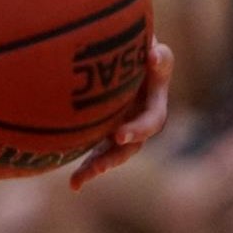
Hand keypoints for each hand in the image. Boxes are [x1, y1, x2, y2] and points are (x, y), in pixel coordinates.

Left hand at [70, 40, 173, 189]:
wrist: (121, 51)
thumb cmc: (140, 48)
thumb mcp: (154, 49)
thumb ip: (158, 56)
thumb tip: (154, 55)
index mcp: (154, 104)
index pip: (151, 121)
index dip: (138, 129)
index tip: (119, 134)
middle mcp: (139, 121)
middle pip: (131, 146)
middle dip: (114, 157)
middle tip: (98, 166)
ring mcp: (121, 128)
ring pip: (111, 154)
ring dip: (96, 167)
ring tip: (76, 181)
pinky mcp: (103, 131)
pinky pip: (95, 151)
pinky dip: (86, 167)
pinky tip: (74, 185)